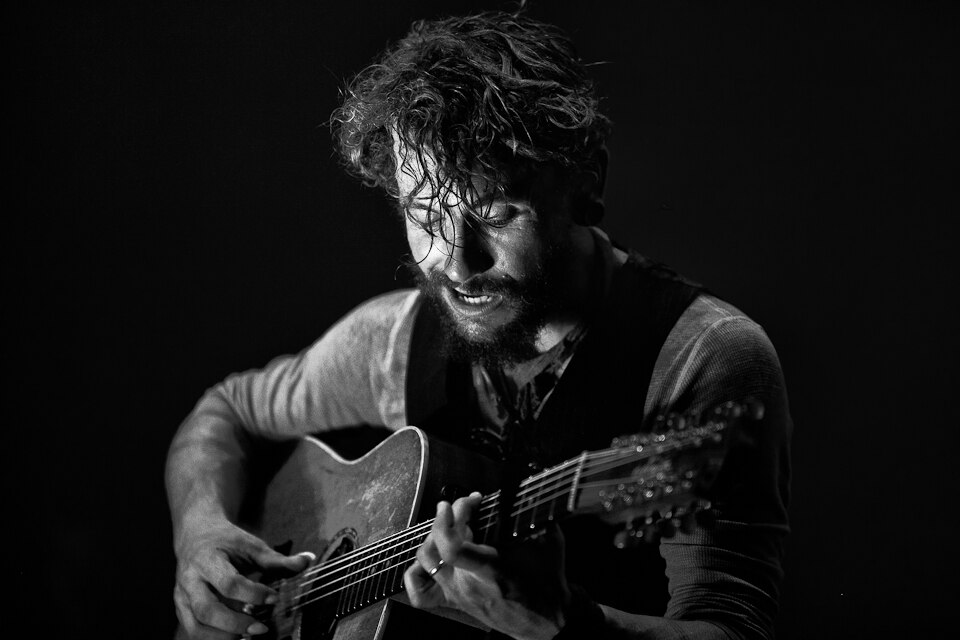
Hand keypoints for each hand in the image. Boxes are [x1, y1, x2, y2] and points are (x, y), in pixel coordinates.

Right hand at [173, 519, 312, 638]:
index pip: (230, 583)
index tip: (275, 599)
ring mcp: (182, 596)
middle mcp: (190, 579)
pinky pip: (193, 631)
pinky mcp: (181, 608)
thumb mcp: (252, 546)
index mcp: (208, 559)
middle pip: (207, 609)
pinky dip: (213, 638)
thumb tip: (307, 561)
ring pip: (196, 626)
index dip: (254, 594)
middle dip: (235, 624)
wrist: (196, 535)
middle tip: (261, 628)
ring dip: (223, 636)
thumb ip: (277, 559)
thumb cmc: (227, 542)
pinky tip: (235, 638)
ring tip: (248, 638)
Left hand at [402, 492, 570, 639]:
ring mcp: (457, 594)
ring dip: (432, 537)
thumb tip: (528, 488)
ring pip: (423, 563)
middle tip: (466, 507)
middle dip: (447, 518)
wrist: (546, 619)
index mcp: (491, 571)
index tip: (462, 502)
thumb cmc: (548, 581)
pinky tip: (432, 556)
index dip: (450, 519)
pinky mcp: (454, 600)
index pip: (452, 549)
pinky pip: (420, 594)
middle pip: (435, 548)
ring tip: (451, 525)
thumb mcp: (549, 540)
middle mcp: (468, 585)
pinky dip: (417, 573)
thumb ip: (537, 513)